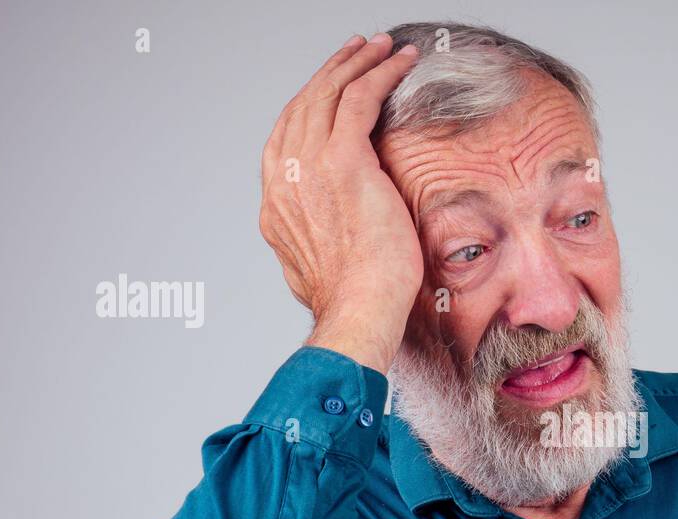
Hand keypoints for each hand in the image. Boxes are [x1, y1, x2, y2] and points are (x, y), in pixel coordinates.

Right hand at [258, 33, 423, 372]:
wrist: (359, 312)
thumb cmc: (354, 304)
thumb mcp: (319, 268)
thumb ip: (316, 241)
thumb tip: (327, 236)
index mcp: (276, 204)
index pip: (287, 137)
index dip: (311, 105)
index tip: (333, 88)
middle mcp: (284, 178)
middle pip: (304, 106)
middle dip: (332, 72)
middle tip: (358, 50)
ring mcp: (310, 167)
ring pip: (330, 94)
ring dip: (358, 63)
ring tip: (381, 46)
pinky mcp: (345, 161)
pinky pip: (361, 99)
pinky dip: (381, 73)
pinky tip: (400, 60)